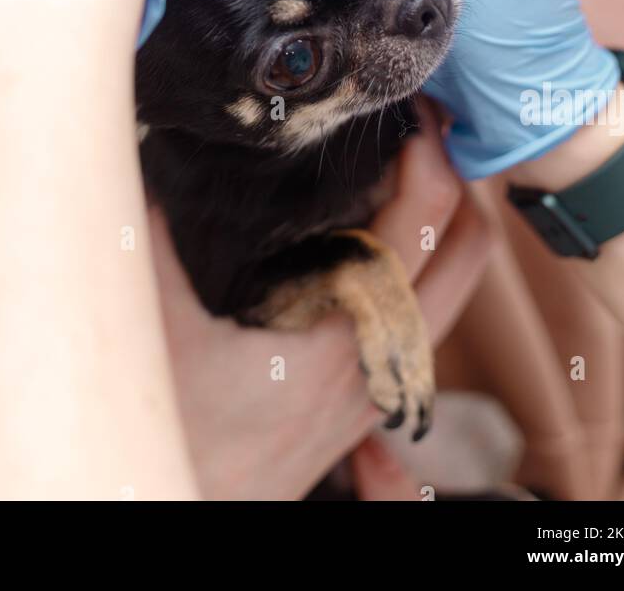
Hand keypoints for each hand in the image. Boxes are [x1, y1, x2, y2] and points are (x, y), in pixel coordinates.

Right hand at [148, 126, 490, 500]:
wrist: (186, 513)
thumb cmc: (181, 433)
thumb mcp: (158, 324)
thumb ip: (155, 235)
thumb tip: (152, 153)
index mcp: (348, 330)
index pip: (426, 225)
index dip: (430, 155)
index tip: (411, 109)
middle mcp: (384, 357)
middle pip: (471, 254)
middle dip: (459, 181)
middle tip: (420, 129)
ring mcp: (382, 381)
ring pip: (456, 290)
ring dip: (444, 226)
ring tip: (402, 170)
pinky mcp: (367, 398)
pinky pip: (424, 318)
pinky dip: (421, 267)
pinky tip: (371, 240)